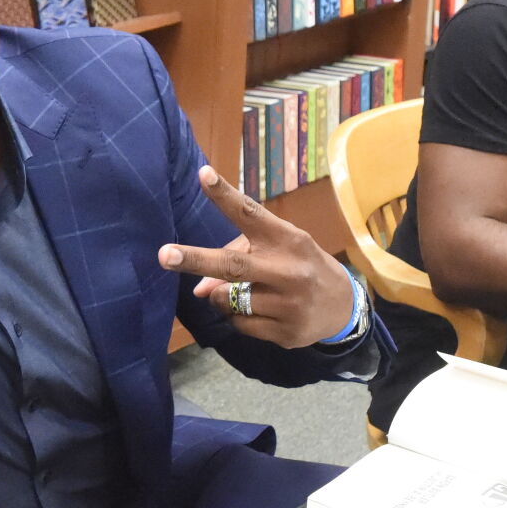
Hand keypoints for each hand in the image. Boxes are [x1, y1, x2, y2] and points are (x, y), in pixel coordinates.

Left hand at [158, 165, 358, 348]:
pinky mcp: (286, 333)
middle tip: (165, 255)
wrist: (342, 306)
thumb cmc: (299, 266)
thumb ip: (237, 255)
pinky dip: (238, 317)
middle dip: (196, 259)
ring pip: (228, 299)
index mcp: (286, 239)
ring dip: (223, 295)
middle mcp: (288, 270)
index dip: (224, 195)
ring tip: (248, 291)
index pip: (250, 213)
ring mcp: (288, 304)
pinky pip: (240, 324)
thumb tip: (200, 291)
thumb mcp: (278, 249)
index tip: (203, 174)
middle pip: (233, 265)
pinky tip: (262, 311)